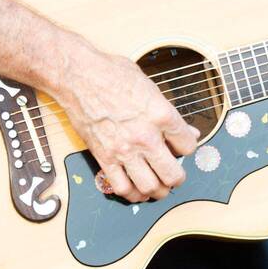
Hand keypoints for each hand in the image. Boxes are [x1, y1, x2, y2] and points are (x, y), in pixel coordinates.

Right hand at [54, 39, 199, 201]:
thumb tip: (187, 131)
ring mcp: (124, 149)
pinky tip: (136, 189)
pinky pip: (122, 187)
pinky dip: (132, 194)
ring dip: (157, 191)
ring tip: (158, 186)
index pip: (188, 145)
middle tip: (176, 176)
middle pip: (173, 174)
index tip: (183, 147)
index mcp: (162, 115)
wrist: (79, 76)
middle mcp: (146, 136)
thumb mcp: (151, 87)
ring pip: (150, 186)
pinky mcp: (104, 157)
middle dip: (178, 178)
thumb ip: (170, 113)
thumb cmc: (113, 75)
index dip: (188, 147)